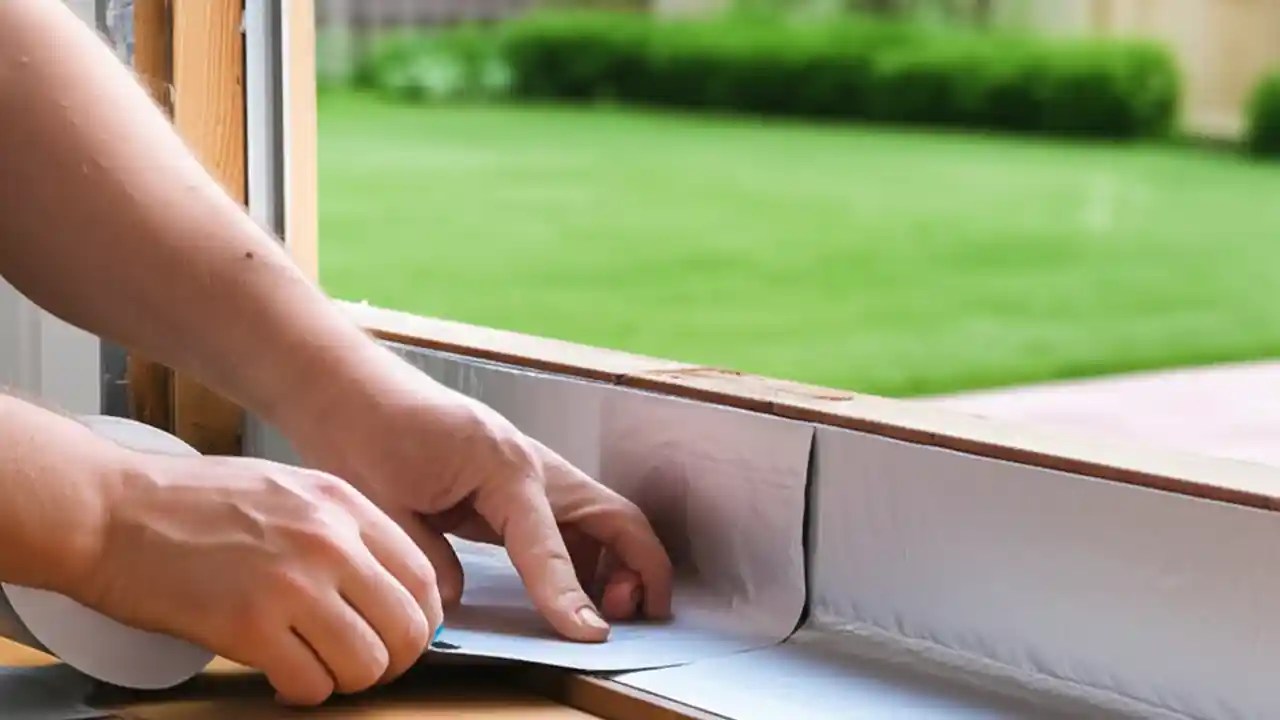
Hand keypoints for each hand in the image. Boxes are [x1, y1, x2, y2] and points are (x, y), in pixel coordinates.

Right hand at [72, 453, 441, 705]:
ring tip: (318, 671)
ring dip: (347, 682)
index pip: (423, 578)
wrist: (112, 511)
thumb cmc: (193, 503)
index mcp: (344, 506)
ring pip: (366, 664)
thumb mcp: (288, 489)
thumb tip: (386, 583)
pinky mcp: (249, 626)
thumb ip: (341, 529)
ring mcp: (292, 585)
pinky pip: (311, 684)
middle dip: (393, 661)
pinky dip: (303, 693)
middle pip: (407, 628)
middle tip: (364, 667)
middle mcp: (330, 543)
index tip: (399, 636)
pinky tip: (283, 679)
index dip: (419, 620)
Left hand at [284, 353, 673, 641]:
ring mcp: (530, 470)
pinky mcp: (516, 482)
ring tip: (609, 608)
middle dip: (640, 566)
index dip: (570, 598)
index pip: (550, 546)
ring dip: (618, 562)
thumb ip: (429, 558)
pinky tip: (573, 587)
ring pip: (600, 519)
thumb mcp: (388, 505)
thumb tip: (454, 602)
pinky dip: (587, 554)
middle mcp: (533, 466)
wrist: (354, 390)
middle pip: (613, 516)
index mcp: (505, 469)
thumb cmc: (368, 434)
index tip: (591, 635)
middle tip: (639, 615)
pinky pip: (570, 521)